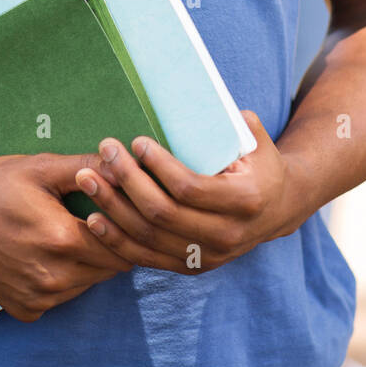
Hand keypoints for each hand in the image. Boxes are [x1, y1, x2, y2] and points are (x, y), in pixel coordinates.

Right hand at [0, 152, 133, 321]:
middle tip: (97, 222)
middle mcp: (54, 277)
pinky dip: (62, 282)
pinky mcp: (23, 309)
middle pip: (108, 268)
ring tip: (70, 237)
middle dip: (110, 246)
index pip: (120, 244)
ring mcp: (38, 297)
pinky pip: (59, 299)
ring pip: (86, 285)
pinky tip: (48, 257)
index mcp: (64, 240)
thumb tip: (126, 165)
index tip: (118, 213)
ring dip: (87, 265)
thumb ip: (88, 167)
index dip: (124, 226)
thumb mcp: (43, 168)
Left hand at [73, 112, 304, 274]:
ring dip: (113, 208)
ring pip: (149, 238)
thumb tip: (202, 99)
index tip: (137, 142)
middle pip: (163, 213)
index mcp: (245, 201)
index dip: (159, 166)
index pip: (190, 188)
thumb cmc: (260, 164)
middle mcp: (227, 236)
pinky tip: (94, 218)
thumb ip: (233, 122)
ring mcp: (208, 257)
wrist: (278, 208)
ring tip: (87, 179)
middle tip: (105, 152)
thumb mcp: (256, 140)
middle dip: (127, 180)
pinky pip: (146, 258)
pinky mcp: (191, 268)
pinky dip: (116, 240)